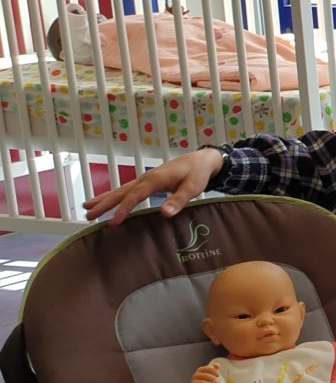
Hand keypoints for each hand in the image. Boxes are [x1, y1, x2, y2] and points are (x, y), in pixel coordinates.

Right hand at [85, 148, 224, 224]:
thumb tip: (165, 213)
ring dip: (104, 199)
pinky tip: (106, 202)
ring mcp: (145, 179)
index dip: (123, 209)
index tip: (113, 222)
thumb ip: (179, 200)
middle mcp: (146, 178)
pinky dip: (114, 196)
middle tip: (88, 216)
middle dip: (104, 204)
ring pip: (120, 190)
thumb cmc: (197, 174)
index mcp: (155, 179)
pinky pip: (126, 190)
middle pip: (121, 192)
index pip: (135, 196)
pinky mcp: (146, 181)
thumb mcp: (192, 188)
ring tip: (87, 208)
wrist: (200, 160)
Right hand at [188, 364, 220, 382]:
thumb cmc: (207, 379)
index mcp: (200, 371)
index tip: (218, 374)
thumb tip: (217, 364)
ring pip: (197, 382)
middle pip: (200, 375)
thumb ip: (215, 369)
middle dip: (209, 377)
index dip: (212, 371)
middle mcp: (195, 376)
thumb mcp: (212, 374)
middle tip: (215, 379)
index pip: (204, 369)